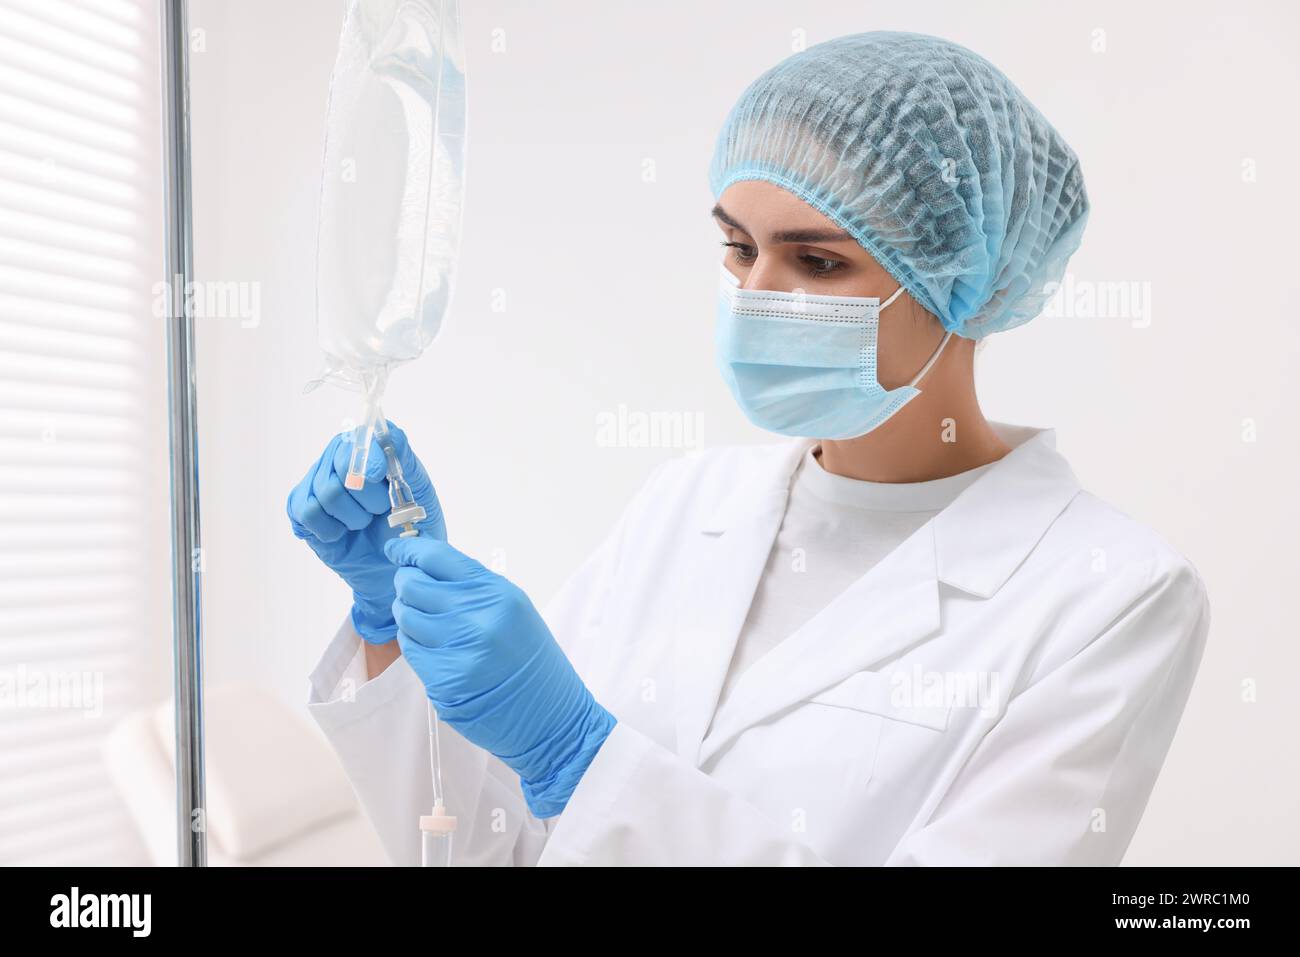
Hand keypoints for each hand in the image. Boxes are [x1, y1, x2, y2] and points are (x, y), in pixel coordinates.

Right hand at [286, 422, 444, 642]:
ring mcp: (317, 480)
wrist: (394, 565)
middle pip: (343, 464)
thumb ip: (406, 460)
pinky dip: (331, 529)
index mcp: (370, 445)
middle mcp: (340, 455)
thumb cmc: (411, 524)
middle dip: (369, 495)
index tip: (381, 477)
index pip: (363, 435)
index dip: (371, 457)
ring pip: (328, 491)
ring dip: (353, 517)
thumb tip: (390, 434)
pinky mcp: (300, 506)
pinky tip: (342, 533)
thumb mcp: (420, 492)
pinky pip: (308, 512)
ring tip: (363, 523)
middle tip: (381, 510)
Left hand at [386, 537, 616, 818]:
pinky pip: (411, 649)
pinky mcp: (443, 680)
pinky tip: (431, 647)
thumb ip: (473, 588)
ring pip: (406, 617)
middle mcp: (477, 617)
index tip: (397, 549)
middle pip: (413, 585)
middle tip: (411, 590)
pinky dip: (413, 644)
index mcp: (497, 594)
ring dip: (407, 615)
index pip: (437, 557)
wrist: (552, 718)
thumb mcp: (514, 611)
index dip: (410, 550)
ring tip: (425, 622)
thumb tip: (425, 568)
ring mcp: (458, 650)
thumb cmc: (533, 664)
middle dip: (406, 584)